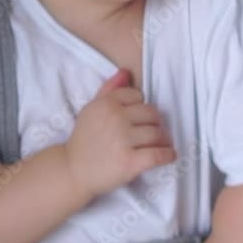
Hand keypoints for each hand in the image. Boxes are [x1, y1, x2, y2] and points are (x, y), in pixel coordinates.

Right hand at [63, 69, 176, 197]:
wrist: (72, 170)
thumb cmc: (84, 139)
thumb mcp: (92, 109)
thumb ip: (109, 89)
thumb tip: (126, 72)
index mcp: (107, 103)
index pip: (138, 96)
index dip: (140, 106)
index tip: (138, 118)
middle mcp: (116, 118)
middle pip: (152, 113)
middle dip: (154, 123)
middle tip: (151, 132)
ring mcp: (123, 140)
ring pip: (158, 133)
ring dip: (163, 140)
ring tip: (160, 144)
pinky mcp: (130, 162)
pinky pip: (158, 154)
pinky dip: (167, 155)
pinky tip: (169, 155)